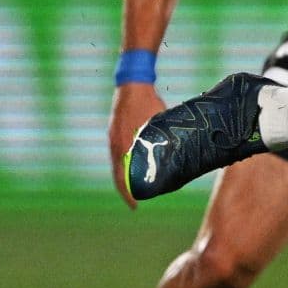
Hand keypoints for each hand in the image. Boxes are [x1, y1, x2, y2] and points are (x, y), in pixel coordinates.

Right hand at [108, 82, 166, 208]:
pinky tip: (134, 165)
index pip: (122, 177)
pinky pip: (118, 153)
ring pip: (118, 163)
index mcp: (123, 145)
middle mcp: (115, 143)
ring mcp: (113, 137)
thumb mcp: (158, 125)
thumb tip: (175, 158)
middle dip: (126, 189)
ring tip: (136, 186)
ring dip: (125, 176)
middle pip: (118, 173)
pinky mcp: (114, 131)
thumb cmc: (148, 102)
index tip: (135, 205)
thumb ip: (163, 141)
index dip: (128, 193)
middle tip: (135, 201)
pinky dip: (125, 162)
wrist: (132, 82)